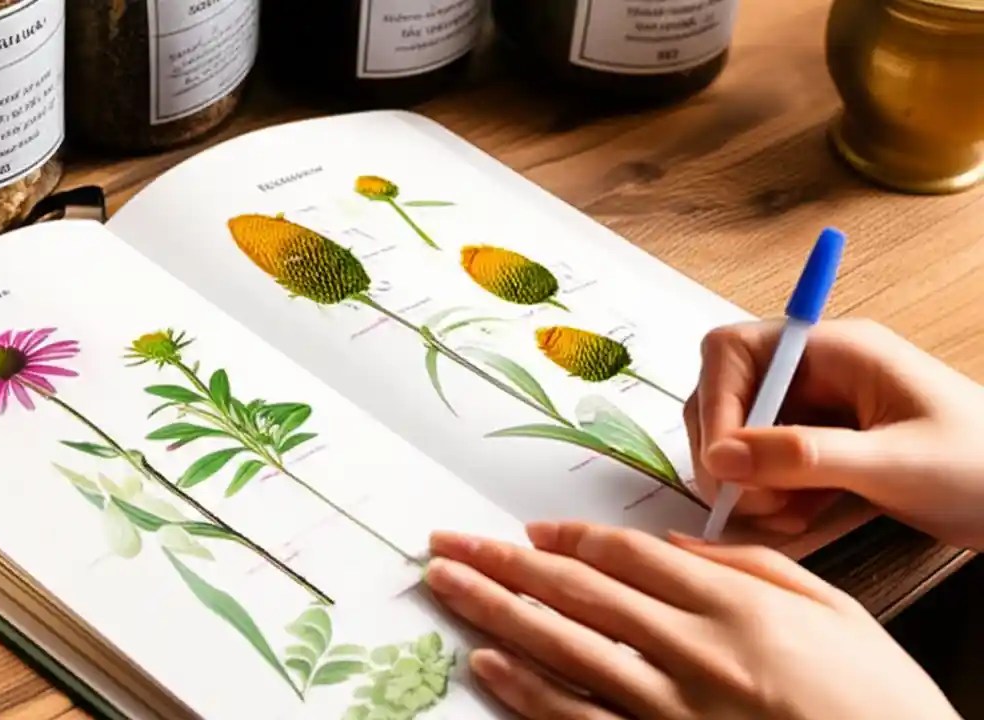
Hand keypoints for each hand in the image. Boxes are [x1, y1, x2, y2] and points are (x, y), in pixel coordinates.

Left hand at [425, 523, 959, 719]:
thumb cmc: (875, 698)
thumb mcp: (832, 609)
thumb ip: (748, 568)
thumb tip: (672, 543)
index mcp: (735, 606)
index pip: (627, 556)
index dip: (568, 538)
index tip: (528, 530)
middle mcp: (694, 651)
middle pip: (577, 592)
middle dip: (505, 562)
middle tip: (451, 541)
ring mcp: (673, 709)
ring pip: (563, 648)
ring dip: (495, 611)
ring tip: (445, 584)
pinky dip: (525, 691)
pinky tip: (485, 663)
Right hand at [685, 318, 983, 548]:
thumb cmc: (983, 469)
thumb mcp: (894, 465)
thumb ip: (803, 457)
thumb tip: (721, 457)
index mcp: (836, 350)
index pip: (735, 351)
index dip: (716, 403)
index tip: (724, 462)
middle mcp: (818, 372)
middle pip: (727, 394)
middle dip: (727, 450)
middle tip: (750, 501)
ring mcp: (817, 408)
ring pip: (739, 434)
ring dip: (746, 479)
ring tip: (784, 516)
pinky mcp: (821, 445)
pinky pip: (765, 463)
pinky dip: (768, 494)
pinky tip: (799, 519)